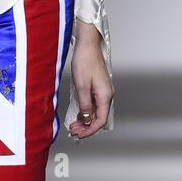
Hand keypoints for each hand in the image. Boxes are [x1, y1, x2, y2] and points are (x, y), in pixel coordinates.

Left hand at [68, 19, 113, 139]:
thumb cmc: (85, 61)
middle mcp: (107, 94)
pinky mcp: (98, 88)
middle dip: (86, 127)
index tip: (80, 135)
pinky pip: (94, 104)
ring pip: (96, 112)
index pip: (100, 120)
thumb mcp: (81, 85)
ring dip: (85, 120)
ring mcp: (103, 91)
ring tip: (74, 125)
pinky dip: (86, 111)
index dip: (90, 130)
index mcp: (105, 95)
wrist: (87, 46)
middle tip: (74, 131)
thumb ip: (85, 104)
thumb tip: (86, 118)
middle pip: (99, 117)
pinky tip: (77, 115)